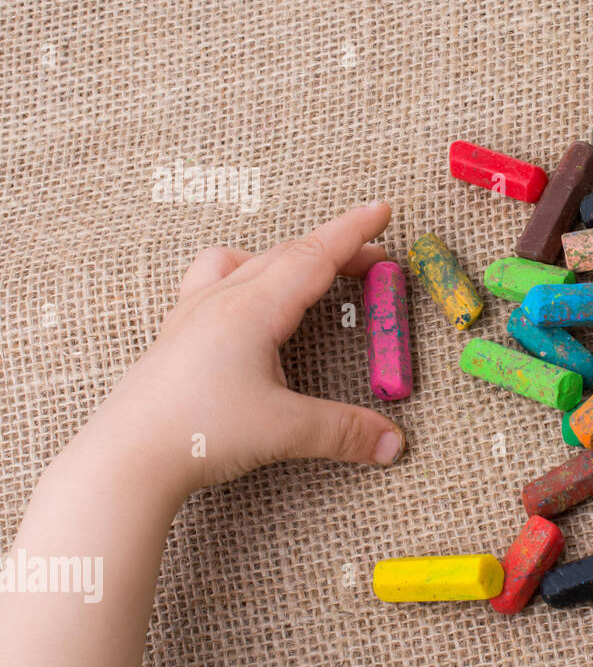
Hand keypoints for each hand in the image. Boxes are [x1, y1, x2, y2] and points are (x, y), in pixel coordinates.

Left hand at [99, 201, 406, 496]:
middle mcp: (221, 300)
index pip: (314, 256)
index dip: (352, 232)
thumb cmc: (197, 433)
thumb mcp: (284, 431)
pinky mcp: (178, 334)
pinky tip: (248, 303)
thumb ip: (344, 431)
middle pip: (287, 255)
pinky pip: (214, 282)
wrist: (125, 457)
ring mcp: (193, 313)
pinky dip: (244, 275)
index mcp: (252, 310)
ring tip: (309, 272)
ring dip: (287, 257)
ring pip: (246, 261)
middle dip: (335, 249)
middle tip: (373, 257)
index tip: (382, 209)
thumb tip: (394, 442)